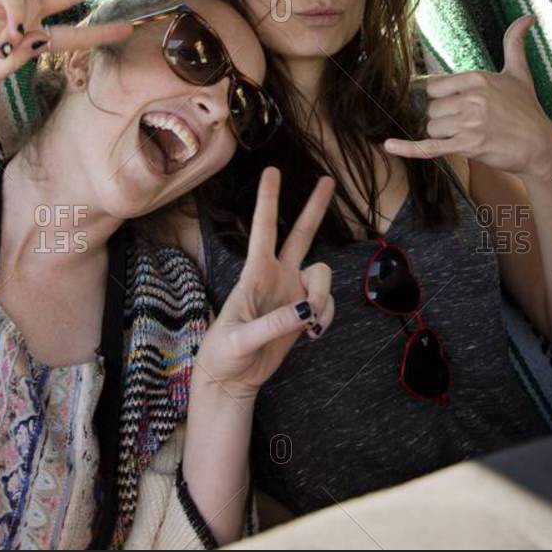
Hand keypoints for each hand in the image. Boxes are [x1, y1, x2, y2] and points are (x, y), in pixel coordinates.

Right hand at [0, 0, 133, 91]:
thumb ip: (15, 64)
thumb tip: (39, 39)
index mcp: (26, 43)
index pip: (70, 35)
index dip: (97, 32)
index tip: (127, 28)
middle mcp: (20, 19)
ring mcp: (3, 3)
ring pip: (36, 4)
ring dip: (25, 30)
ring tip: (1, 49)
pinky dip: (14, 16)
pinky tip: (3, 36)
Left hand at [194, 168, 336, 396]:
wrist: (232, 379)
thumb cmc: (223, 355)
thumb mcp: (238, 341)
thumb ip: (271, 325)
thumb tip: (305, 311)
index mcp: (254, 274)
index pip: (264, 230)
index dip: (269, 200)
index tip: (273, 171)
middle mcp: (276, 276)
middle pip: (301, 234)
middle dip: (315, 208)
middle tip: (328, 179)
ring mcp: (292, 293)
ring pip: (323, 275)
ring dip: (323, 298)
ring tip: (310, 325)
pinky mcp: (303, 313)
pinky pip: (327, 304)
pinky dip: (326, 318)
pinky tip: (312, 334)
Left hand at [383, 14, 551, 178]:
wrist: (541, 145)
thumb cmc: (529, 110)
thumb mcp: (520, 73)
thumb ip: (515, 43)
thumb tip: (528, 16)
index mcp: (477, 78)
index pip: (434, 87)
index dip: (442, 98)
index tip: (459, 105)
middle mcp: (472, 98)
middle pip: (431, 108)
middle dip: (445, 118)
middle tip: (469, 123)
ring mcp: (469, 123)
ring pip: (432, 127)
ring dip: (445, 135)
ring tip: (470, 135)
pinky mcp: (468, 145)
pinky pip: (430, 146)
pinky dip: (408, 148)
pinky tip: (389, 146)